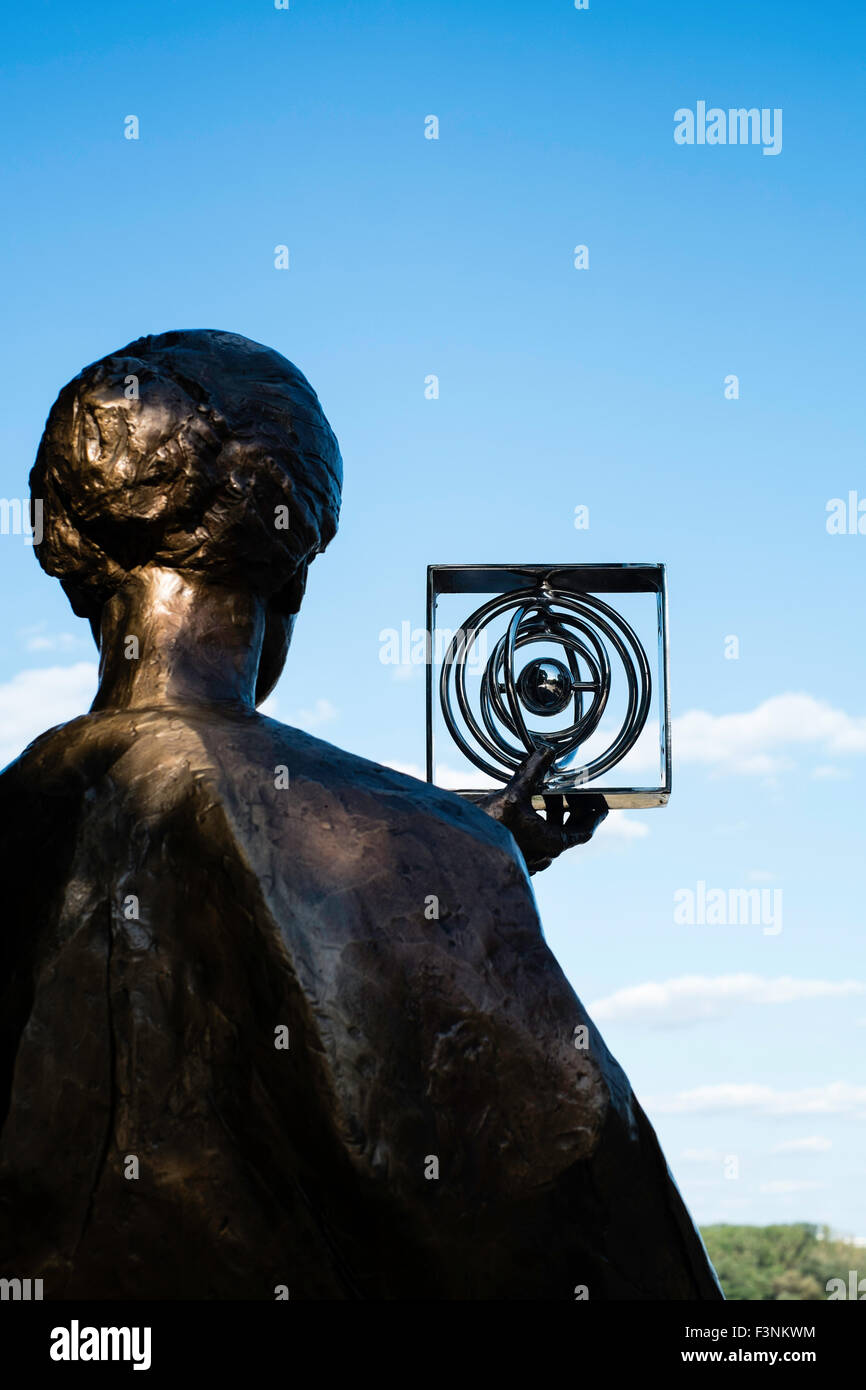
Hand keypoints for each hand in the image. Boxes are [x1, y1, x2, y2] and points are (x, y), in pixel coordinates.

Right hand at [477, 744, 607, 873]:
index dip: (595, 815)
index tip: (601, 805)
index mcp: (552, 843)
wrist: (462, 847)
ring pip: (550, 835)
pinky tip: (528, 810)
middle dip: (571, 810)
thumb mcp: (513, 793)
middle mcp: (544, 855)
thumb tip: (546, 752)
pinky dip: (538, 824)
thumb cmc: (489, 826)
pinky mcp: (515, 858)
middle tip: (572, 793)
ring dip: (553, 815)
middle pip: (568, 832)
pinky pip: (536, 841)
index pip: (585, 831)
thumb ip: (532, 771)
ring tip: (546, 795)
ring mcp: (529, 860)